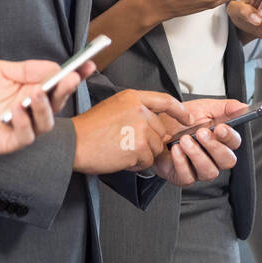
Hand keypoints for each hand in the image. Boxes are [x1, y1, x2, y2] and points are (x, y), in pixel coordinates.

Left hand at [0, 59, 92, 158]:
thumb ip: (26, 69)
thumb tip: (55, 66)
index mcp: (29, 88)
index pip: (57, 82)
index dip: (74, 74)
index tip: (87, 65)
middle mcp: (29, 108)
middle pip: (57, 102)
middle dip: (66, 89)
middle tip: (69, 78)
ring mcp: (20, 126)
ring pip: (45, 122)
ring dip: (44, 107)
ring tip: (35, 93)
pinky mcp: (7, 142)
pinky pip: (25, 136)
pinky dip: (25, 122)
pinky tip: (16, 110)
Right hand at [72, 89, 191, 173]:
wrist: (74, 144)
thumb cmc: (89, 129)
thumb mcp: (113, 107)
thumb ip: (135, 111)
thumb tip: (153, 123)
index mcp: (133, 98)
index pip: (165, 100)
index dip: (179, 110)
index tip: (186, 118)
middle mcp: (139, 110)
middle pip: (160, 131)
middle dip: (149, 142)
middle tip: (127, 144)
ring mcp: (140, 129)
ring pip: (156, 148)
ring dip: (142, 154)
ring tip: (121, 150)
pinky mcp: (139, 147)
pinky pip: (148, 161)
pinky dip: (136, 164)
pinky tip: (121, 158)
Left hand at [153, 98, 244, 186]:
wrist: (155, 129)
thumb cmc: (180, 121)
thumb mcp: (203, 108)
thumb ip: (225, 107)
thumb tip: (244, 107)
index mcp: (221, 140)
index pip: (235, 143)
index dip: (229, 136)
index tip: (221, 128)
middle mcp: (213, 157)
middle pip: (227, 161)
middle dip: (214, 146)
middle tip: (200, 133)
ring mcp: (199, 169)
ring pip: (209, 172)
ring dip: (197, 155)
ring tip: (184, 140)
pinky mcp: (183, 177)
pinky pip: (188, 177)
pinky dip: (181, 163)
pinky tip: (175, 150)